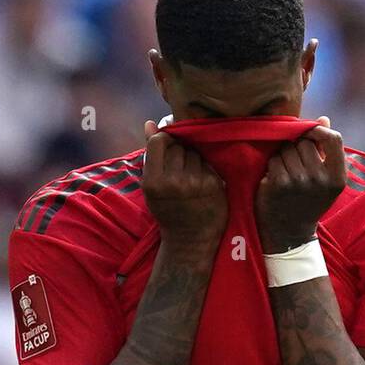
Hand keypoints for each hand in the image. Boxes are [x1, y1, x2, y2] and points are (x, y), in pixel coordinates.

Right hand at [142, 122, 227, 250]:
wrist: (189, 241)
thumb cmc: (168, 211)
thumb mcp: (152, 187)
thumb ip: (151, 156)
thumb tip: (150, 124)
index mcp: (154, 181)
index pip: (159, 141)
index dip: (164, 139)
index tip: (167, 146)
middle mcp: (174, 181)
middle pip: (178, 146)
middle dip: (179, 150)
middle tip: (179, 166)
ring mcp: (196, 183)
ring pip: (194, 153)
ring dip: (193, 158)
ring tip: (190, 176)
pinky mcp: (213, 184)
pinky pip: (208, 163)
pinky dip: (204, 168)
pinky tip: (201, 182)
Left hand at [255, 119, 345, 253]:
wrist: (290, 234)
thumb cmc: (309, 201)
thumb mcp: (325, 180)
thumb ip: (326, 149)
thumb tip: (323, 118)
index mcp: (337, 177)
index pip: (333, 138)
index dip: (319, 131)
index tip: (310, 135)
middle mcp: (320, 179)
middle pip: (305, 142)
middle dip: (297, 147)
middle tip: (296, 165)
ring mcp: (299, 181)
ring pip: (287, 148)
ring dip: (284, 156)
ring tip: (287, 173)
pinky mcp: (279, 183)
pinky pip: (274, 158)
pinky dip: (273, 166)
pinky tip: (276, 179)